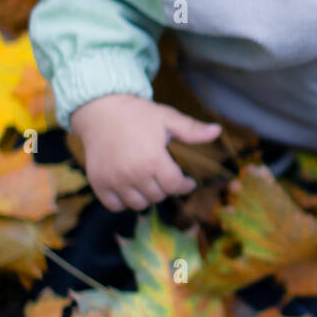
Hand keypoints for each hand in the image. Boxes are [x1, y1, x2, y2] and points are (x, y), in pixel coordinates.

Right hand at [69, 94, 221, 211]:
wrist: (101, 110)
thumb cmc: (138, 114)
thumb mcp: (168, 118)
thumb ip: (192, 130)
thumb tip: (218, 131)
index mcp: (153, 159)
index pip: (175, 186)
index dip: (185, 185)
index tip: (188, 182)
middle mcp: (133, 173)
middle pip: (158, 196)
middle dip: (165, 187)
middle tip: (163, 173)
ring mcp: (113, 179)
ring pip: (138, 204)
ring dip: (146, 196)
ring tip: (148, 180)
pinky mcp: (98, 182)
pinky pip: (115, 206)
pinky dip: (123, 202)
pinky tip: (129, 188)